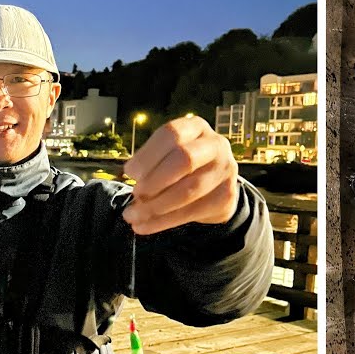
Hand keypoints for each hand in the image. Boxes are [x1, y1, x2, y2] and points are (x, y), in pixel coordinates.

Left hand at [122, 116, 238, 234]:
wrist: (215, 185)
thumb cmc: (182, 166)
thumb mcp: (168, 154)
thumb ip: (151, 163)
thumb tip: (132, 178)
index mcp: (196, 127)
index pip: (171, 134)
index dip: (147, 155)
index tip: (130, 173)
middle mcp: (215, 145)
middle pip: (184, 160)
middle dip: (154, 180)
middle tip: (135, 194)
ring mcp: (224, 171)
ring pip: (188, 190)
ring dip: (156, 206)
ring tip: (133, 215)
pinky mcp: (225, 198)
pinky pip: (191, 212)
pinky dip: (163, 222)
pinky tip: (144, 226)